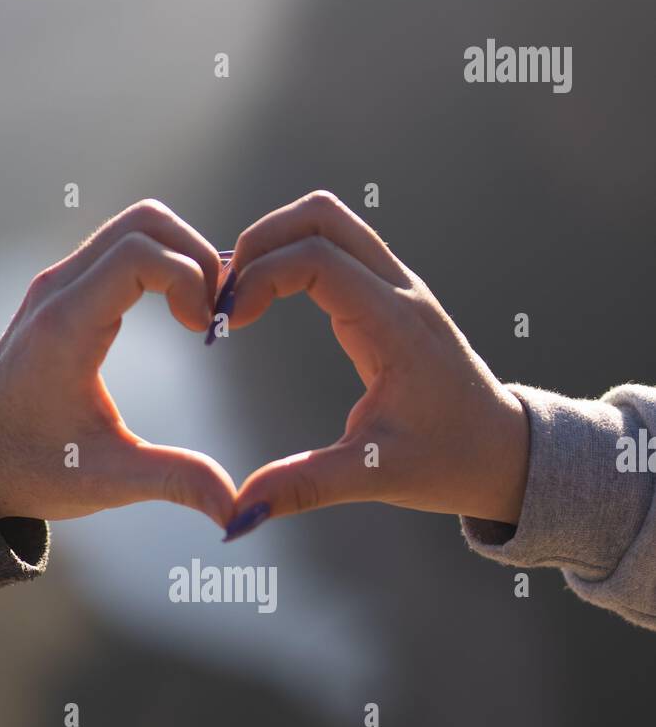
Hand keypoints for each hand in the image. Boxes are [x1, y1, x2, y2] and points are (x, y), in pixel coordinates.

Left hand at [0, 201, 236, 527]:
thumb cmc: (31, 470)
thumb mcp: (107, 481)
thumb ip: (175, 482)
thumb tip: (236, 508)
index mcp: (66, 328)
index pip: (140, 254)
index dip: (190, 278)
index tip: (205, 332)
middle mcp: (57, 291)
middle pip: (144, 223)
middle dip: (197, 257)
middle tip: (216, 316)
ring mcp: (57, 285)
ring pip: (134, 227)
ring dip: (181, 256)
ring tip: (201, 316)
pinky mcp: (62, 291)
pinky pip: (121, 249)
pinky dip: (161, 264)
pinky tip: (178, 314)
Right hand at [226, 191, 528, 530]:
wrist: (504, 452)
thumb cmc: (451, 462)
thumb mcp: (377, 478)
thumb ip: (306, 486)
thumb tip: (240, 511)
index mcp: (396, 324)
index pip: (316, 259)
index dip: (258, 278)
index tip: (224, 326)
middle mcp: (400, 290)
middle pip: (320, 215)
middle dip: (260, 241)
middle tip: (221, 296)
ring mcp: (398, 286)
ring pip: (329, 221)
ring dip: (275, 243)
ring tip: (236, 297)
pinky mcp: (390, 296)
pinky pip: (336, 247)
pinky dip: (292, 256)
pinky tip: (263, 302)